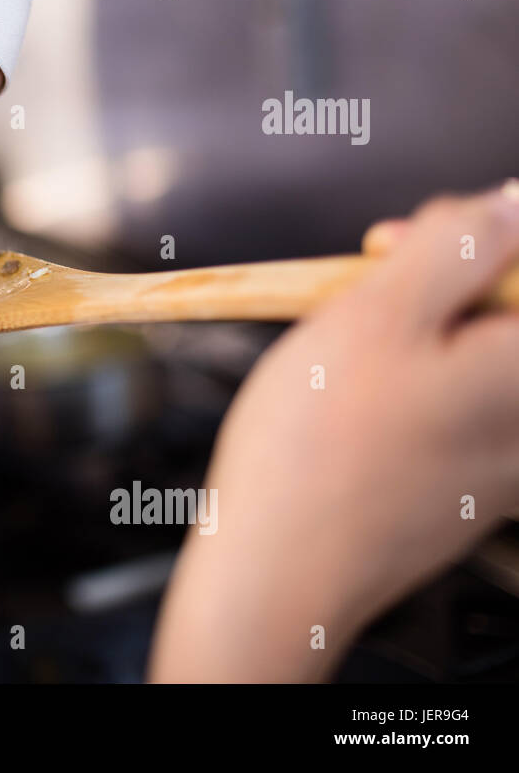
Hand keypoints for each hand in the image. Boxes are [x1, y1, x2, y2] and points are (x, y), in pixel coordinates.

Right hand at [149, 183, 518, 680]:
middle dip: (437, 281)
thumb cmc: (315, 452)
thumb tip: (510, 203)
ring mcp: (507, 462)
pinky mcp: (470, 492)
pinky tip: (350, 407)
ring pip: (473, 361)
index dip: (474, 232)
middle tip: (363, 291)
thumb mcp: (375, 312)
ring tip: (342, 355)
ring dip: (415, 336)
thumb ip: (455, 243)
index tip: (400, 241)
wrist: (279, 573)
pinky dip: (408, 391)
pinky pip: (456, 412)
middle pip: (503, 312)